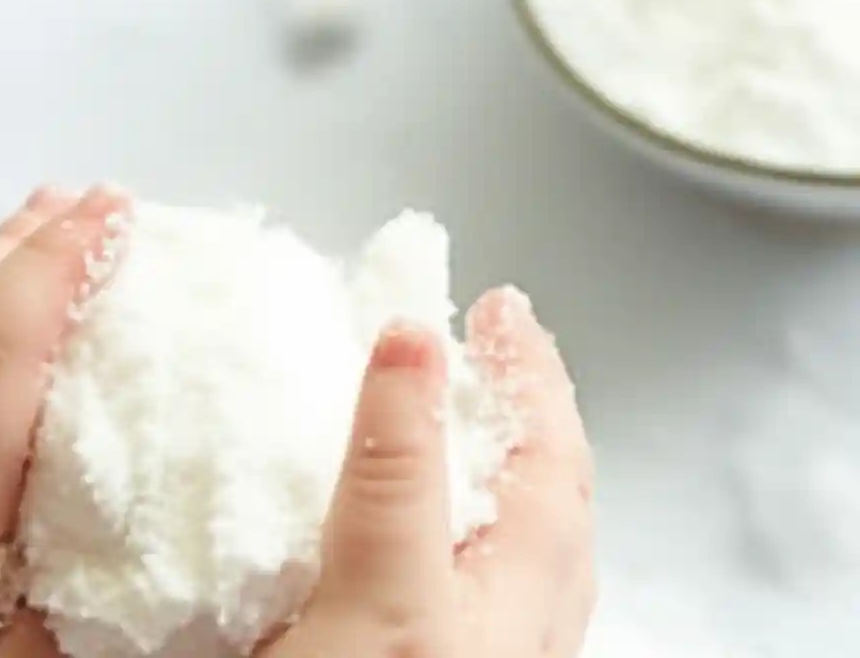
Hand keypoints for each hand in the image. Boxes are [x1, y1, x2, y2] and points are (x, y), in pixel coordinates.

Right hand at [259, 288, 594, 656]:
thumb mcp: (383, 588)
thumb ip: (396, 471)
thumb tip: (412, 344)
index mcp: (522, 587)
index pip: (548, 450)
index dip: (525, 369)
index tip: (500, 307)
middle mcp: (514, 623)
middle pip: (540, 494)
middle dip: (515, 414)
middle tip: (492, 352)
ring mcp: (471, 649)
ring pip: (498, 540)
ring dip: (478, 474)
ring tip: (449, 428)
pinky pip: (448, 582)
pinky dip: (430, 529)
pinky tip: (385, 538)